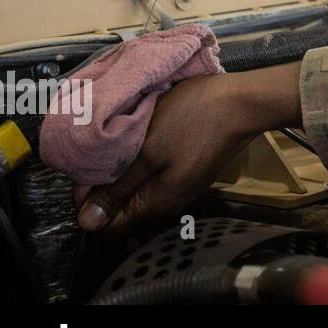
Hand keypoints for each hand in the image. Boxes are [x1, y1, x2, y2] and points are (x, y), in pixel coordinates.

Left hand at [75, 62, 301, 233]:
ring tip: (121, 144)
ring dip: (126, 172)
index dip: (90, 202)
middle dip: (108, 185)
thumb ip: (119, 188)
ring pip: (141, 191)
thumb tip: (88, 224)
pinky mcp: (192, 171)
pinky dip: (145, 164)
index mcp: (156, 204)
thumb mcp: (148, 151)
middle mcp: (169, 204)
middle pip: (125, 208)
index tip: (86, 171)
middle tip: (101, 153)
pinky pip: (157, 178)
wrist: (240, 102)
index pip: (109, 224)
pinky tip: (145, 142)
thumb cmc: (191, 121)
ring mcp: (183, 188)